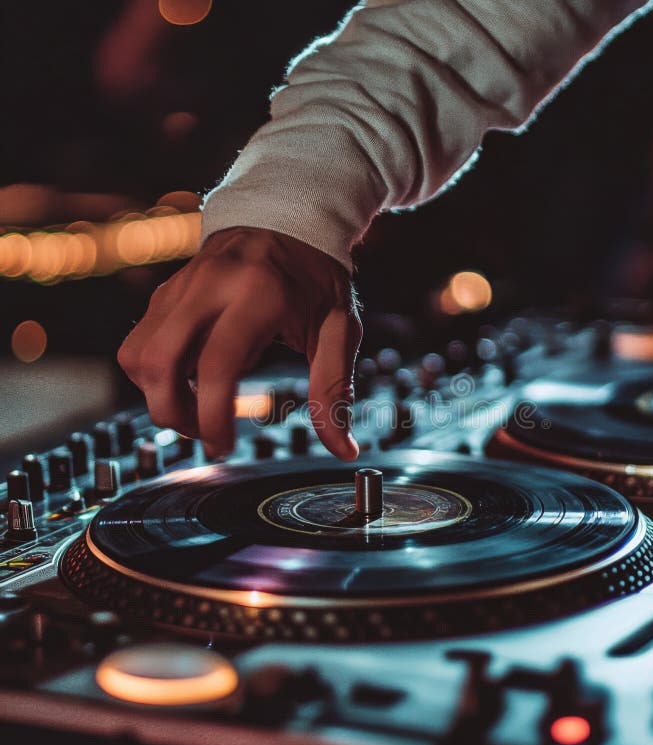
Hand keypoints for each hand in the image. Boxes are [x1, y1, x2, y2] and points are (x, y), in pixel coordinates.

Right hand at [118, 227, 361, 460]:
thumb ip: (335, 390)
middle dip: (170, 412)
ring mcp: (182, 286)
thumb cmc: (317, 276)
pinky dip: (156, 372)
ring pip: (138, 353)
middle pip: (158, 361)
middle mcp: (211, 287)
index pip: (218, 365)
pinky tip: (190, 379)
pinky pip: (140, 341)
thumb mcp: (338, 329)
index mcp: (259, 295)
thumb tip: (344, 448)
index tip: (224, 446)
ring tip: (196, 407)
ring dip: (157, 394)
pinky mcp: (167, 291)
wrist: (288, 218)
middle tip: (203, 432)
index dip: (212, 416)